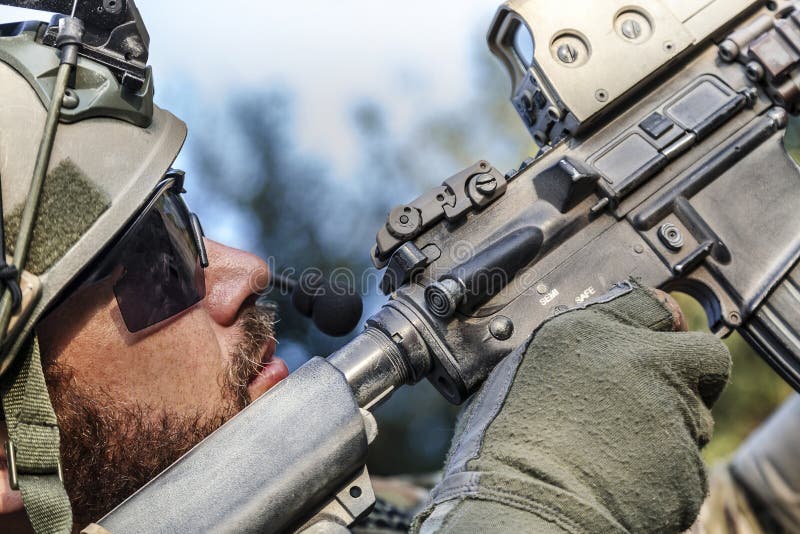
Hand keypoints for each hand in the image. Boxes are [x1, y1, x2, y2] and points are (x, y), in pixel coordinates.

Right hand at [413, 282, 730, 532]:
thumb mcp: (517, 374)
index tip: (658, 338)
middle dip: (690, 373)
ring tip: (618, 452)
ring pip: (695, 417)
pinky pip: (685, 467)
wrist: (526, 507)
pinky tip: (620, 481)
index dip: (660, 324)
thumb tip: (581, 359)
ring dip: (670, 429)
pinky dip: (663, 475)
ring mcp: (672, 414)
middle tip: (660, 395)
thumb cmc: (501, 446)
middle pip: (702, 354)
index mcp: (590, 331)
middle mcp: (641, 362)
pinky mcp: (688, 467)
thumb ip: (565, 355)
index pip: (651, 304)